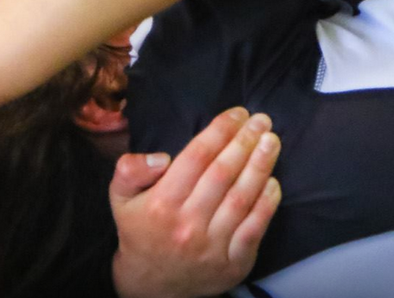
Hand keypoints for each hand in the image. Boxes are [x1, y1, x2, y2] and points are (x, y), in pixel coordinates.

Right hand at [111, 107, 281, 297]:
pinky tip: (273, 180)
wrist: (151, 287)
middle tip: (262, 120)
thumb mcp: (120, 198)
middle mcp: (188, 225)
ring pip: (242, 197)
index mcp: (161, 204)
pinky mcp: (233, 263)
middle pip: (223, 173)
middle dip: (246, 141)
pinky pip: (255, 227)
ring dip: (261, 165)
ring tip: (271, 141)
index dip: (221, 130)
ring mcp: (212, 246)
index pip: (197, 157)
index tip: (238, 113)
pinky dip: (267, 202)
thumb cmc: (141, 231)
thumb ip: (129, 170)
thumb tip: (161, 157)